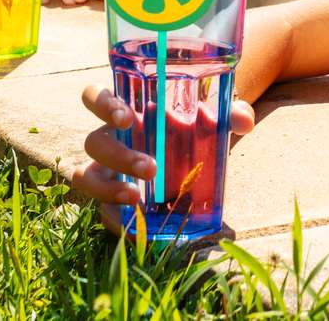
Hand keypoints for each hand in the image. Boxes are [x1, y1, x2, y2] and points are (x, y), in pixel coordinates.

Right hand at [71, 84, 256, 233]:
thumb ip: (230, 113)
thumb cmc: (195, 130)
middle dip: (118, 156)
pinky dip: (116, 222)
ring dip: (107, 189)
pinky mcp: (111, 202)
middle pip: (94, 142)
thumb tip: (243, 120)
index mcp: (127, 111)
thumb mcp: (212, 120)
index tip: (126, 117)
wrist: (197, 160)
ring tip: (136, 198)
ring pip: (84, 177)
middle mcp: (110, 139)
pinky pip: (101, 213)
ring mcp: (106, 171)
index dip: (100, 104)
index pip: (94, 97)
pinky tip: (137, 231)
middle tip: (151, 169)